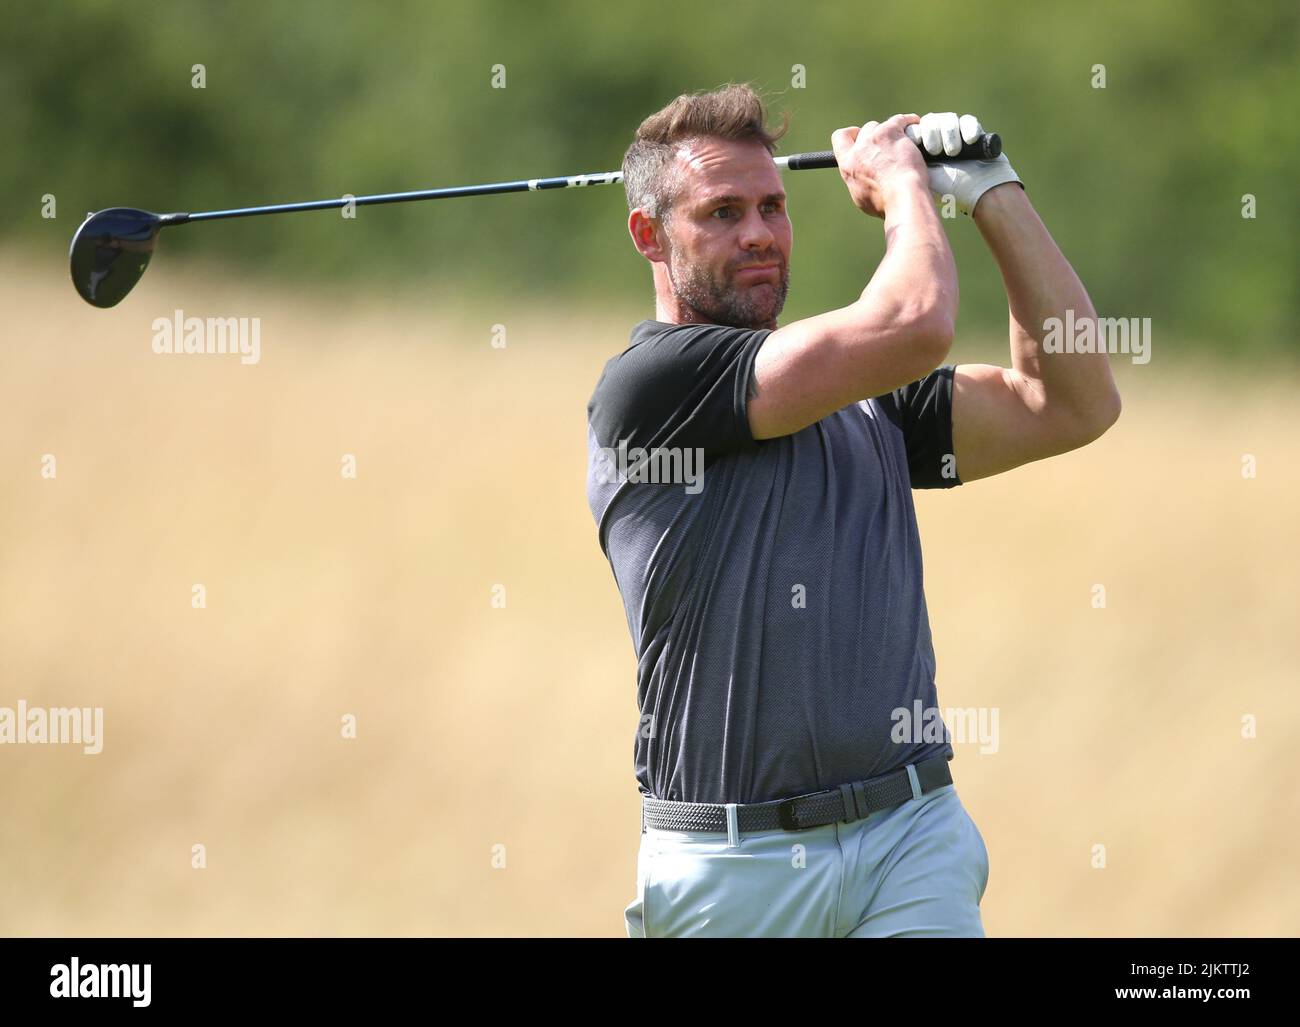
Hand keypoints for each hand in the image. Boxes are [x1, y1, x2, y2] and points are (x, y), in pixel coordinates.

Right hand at [831, 113, 928, 218]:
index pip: (840, 138)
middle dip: (877, 136)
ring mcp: (874, 137)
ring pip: (882, 126)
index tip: (860, 138)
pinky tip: (914, 124)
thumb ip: (860, 181)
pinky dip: (908, 121)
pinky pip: (900, 120)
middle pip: (866, 130)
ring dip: (892, 131)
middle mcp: (858, 149)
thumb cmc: (886, 202)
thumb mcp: (863, 197)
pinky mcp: (892, 131)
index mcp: (847, 165)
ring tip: (904, 140)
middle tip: (889, 146)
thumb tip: (863, 178)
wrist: (902, 195)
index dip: (852, 135)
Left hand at [906, 112, 1021, 215]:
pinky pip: (968, 121)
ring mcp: (956, 134)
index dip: (914, 132)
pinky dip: (968, 129)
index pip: (914, 129)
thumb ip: (904, 165)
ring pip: (948, 119)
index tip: (916, 143)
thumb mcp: (920, 178)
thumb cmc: (947, 190)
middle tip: (934, 151)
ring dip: (949, 133)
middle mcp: (939, 138)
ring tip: (952, 152)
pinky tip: (969, 140)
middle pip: (930, 121)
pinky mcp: (974, 133)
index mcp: (922, 148)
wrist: (978, 193)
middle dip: (931, 133)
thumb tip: (891, 154)